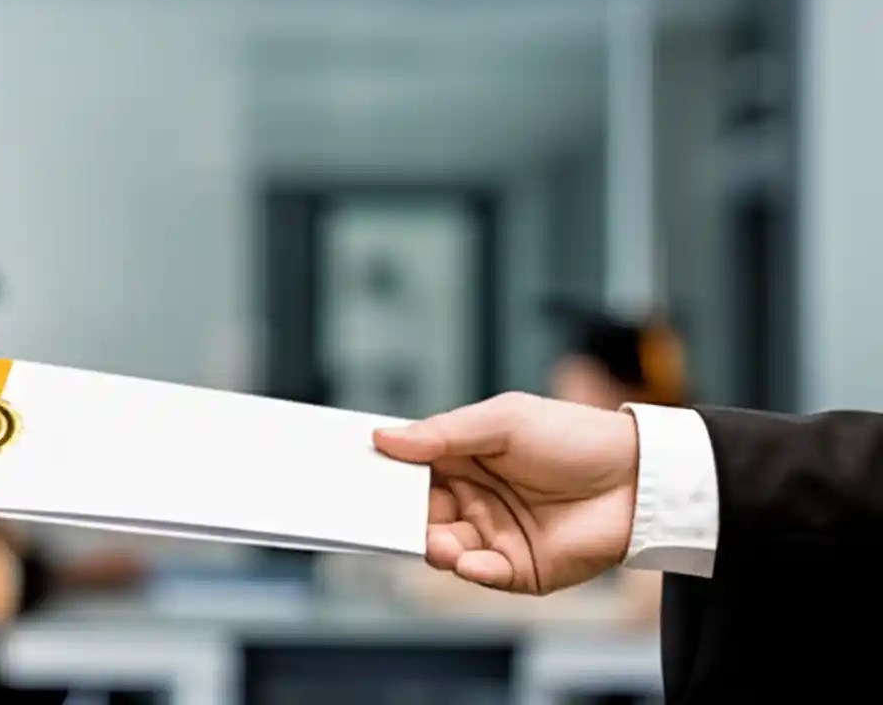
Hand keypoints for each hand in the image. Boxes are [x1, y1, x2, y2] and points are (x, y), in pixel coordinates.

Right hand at [373, 393, 638, 594]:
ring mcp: (492, 535)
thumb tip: (383, 438)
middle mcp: (471, 500)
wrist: (638, 477)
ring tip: (437, 542)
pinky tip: (470, 559)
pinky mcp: (518, 569)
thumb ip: (443, 434)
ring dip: (435, 547)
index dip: (385, 475)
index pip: (411, 471)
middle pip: (418, 514)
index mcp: (462, 460)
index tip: (357, 475)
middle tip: (381, 519)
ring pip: (444, 548)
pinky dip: (472, 569)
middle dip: (400, 518)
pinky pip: (482, 573)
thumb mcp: (502, 421)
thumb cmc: (573, 437)